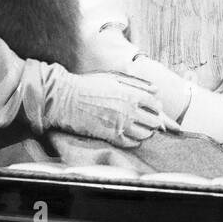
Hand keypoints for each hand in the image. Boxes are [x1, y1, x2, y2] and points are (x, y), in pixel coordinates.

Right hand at [41, 65, 162, 148]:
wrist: (66, 99)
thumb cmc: (88, 85)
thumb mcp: (113, 78)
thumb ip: (137, 84)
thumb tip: (156, 90)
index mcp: (131, 94)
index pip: (155, 105)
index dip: (156, 108)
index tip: (152, 109)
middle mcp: (129, 110)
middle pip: (154, 122)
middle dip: (153, 121)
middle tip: (147, 120)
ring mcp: (121, 124)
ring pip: (145, 134)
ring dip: (144, 132)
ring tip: (139, 128)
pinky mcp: (110, 136)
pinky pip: (131, 143)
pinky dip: (134, 141)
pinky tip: (129, 136)